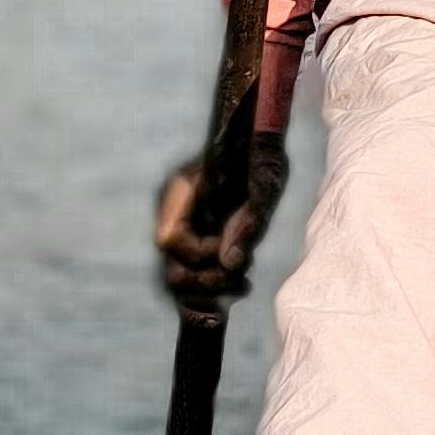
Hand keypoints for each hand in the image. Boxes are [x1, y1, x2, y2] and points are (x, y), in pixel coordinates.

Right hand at [156, 135, 288, 304]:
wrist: (261, 146)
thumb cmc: (264, 158)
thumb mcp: (266, 184)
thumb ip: (249, 222)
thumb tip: (230, 263)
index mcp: (181, 190)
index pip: (168, 238)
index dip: (199, 253)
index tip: (229, 246)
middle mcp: (174, 213)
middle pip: (172, 268)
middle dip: (206, 281)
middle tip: (242, 280)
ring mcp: (182, 230)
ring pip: (180, 279)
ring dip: (212, 288)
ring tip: (244, 283)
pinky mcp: (194, 243)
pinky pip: (194, 278)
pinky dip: (216, 286)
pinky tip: (242, 283)